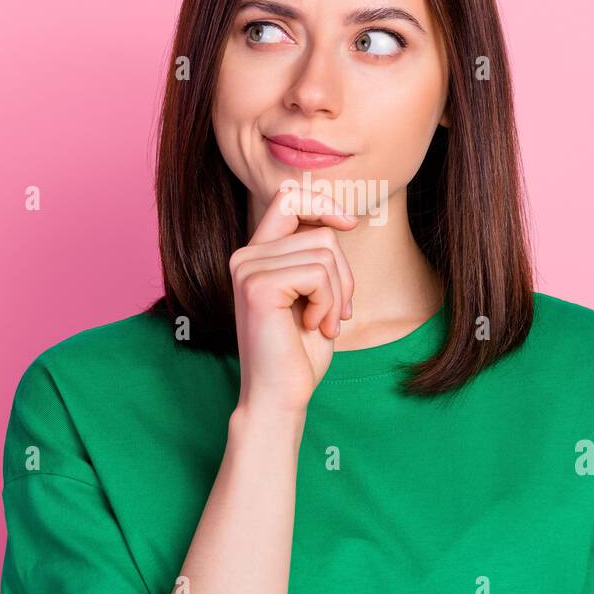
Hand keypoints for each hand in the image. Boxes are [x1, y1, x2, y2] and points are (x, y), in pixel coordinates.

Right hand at [230, 186, 357, 414]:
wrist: (280, 396)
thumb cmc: (299, 352)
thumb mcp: (313, 294)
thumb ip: (315, 257)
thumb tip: (338, 218)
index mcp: (256, 255)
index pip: (288, 197)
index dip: (322, 202)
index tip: (348, 225)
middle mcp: (245, 256)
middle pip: (319, 231)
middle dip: (343, 273)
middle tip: (337, 312)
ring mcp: (248, 268)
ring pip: (324, 252)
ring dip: (338, 294)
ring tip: (323, 323)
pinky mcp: (258, 286)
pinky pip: (318, 273)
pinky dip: (329, 303)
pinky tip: (314, 327)